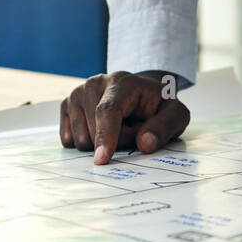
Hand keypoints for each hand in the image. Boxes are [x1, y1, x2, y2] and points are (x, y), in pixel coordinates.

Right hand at [59, 70, 189, 164]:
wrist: (141, 94)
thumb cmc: (157, 105)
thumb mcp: (175, 114)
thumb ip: (165, 128)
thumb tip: (144, 144)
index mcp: (122, 82)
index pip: (108, 111)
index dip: (105, 136)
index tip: (101, 159)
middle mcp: (95, 84)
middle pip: (94, 130)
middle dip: (116, 142)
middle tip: (134, 129)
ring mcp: (77, 94)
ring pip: (80, 139)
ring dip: (102, 143)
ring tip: (119, 127)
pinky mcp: (66, 106)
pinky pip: (69, 140)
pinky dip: (88, 142)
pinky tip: (100, 129)